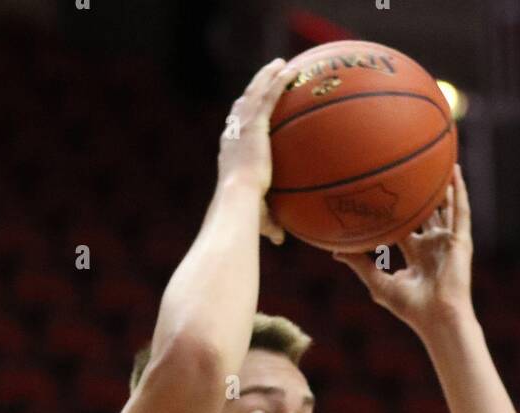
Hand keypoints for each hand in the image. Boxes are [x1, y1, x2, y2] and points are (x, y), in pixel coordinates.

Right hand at [217, 57, 293, 243]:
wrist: (240, 199)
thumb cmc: (245, 213)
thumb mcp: (259, 216)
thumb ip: (271, 223)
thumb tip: (281, 241)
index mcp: (230, 152)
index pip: (235, 130)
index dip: (241, 118)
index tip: (249, 111)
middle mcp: (233, 135)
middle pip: (243, 105)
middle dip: (254, 90)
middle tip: (265, 78)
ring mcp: (243, 126)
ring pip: (255, 93)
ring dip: (267, 76)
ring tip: (281, 65)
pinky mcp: (255, 124)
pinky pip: (268, 96)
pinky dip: (277, 81)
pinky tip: (289, 69)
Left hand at [332, 165, 472, 329]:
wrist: (438, 318)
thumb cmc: (411, 308)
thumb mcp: (378, 282)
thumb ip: (359, 263)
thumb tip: (334, 251)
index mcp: (417, 255)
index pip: (405, 226)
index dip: (397, 209)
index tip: (383, 191)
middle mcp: (433, 246)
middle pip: (427, 213)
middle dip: (422, 193)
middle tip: (411, 168)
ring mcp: (448, 243)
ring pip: (446, 207)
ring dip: (443, 185)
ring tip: (438, 159)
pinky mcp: (460, 242)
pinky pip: (461, 211)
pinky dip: (459, 191)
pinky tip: (454, 170)